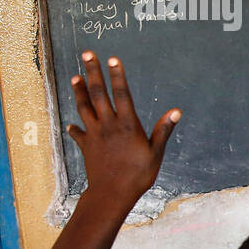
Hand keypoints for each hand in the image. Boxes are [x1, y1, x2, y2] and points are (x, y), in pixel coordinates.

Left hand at [68, 51, 179, 210]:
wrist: (112, 194)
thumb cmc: (138, 175)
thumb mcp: (156, 153)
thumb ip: (163, 130)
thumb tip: (176, 112)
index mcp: (127, 125)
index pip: (121, 94)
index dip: (117, 76)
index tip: (112, 59)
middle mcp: (108, 125)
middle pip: (98, 94)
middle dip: (92, 73)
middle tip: (87, 55)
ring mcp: (95, 135)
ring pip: (84, 108)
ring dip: (79, 91)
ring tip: (75, 77)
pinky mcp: (86, 146)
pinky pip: (78, 133)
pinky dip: (75, 127)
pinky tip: (72, 125)